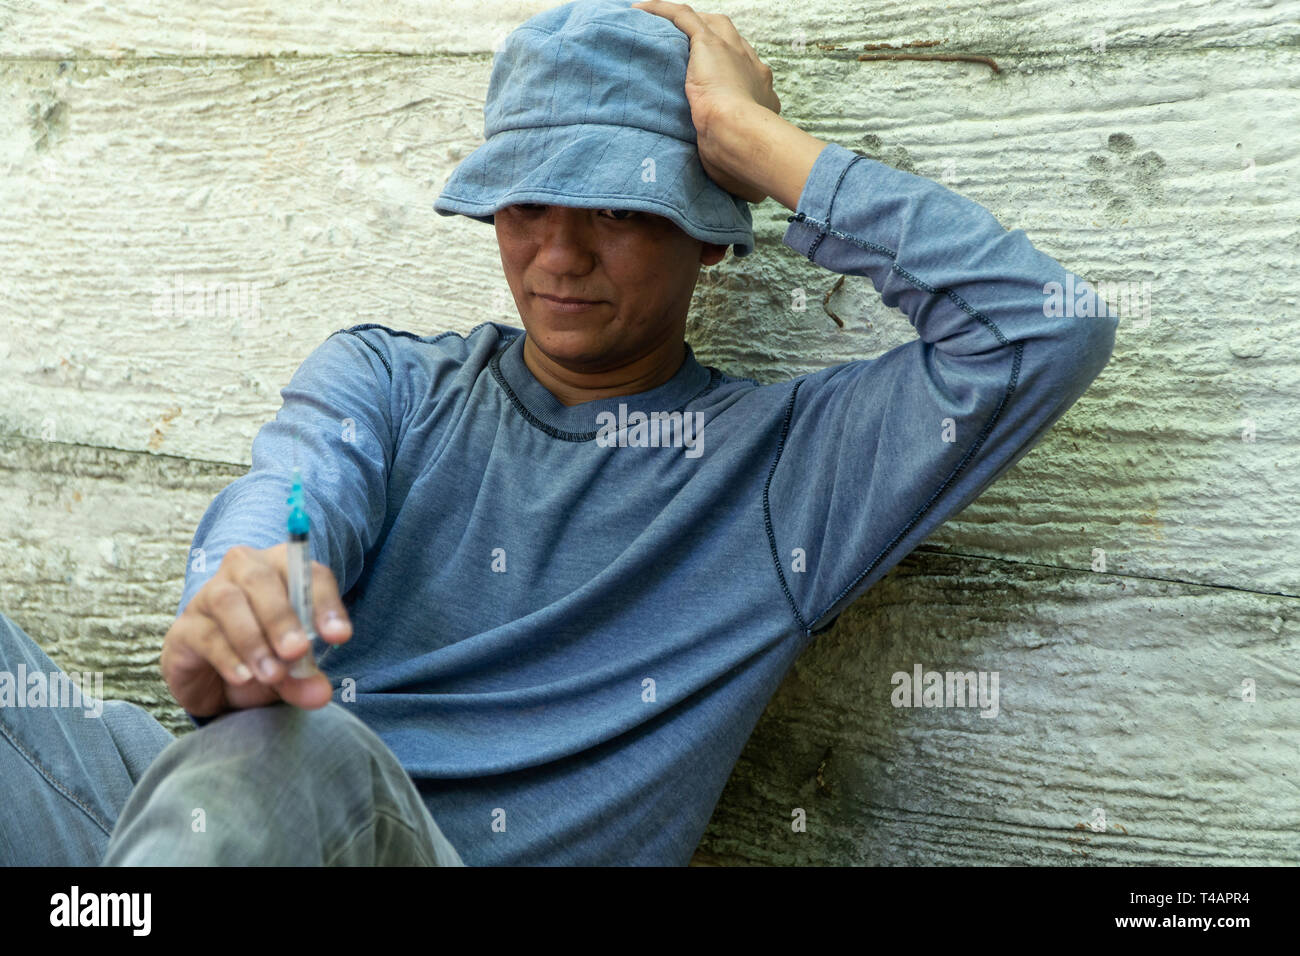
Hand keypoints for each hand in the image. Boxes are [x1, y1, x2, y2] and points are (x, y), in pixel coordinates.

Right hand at [160, 543, 352, 718]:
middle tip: (296, 652)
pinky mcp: (184, 629)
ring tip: (272, 673)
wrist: (215, 679)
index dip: (324, 602)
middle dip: (281, 617)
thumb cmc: (265, 655)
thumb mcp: (292, 668)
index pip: (308, 573)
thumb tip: (320, 693)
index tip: (339, 636)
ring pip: (228, 601)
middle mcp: (242, 573)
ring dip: (253, 638)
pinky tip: (243, 676)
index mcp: (281, 570)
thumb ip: (306, 678)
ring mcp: (207, 596)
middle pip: (261, 578)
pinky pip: (205, 634)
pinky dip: (227, 656)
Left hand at [631, 0, 780, 201]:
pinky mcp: (708, 42)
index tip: (707, 88)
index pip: (745, 76)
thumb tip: (744, 203)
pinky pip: (682, 16)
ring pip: (708, 24)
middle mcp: (751, 65)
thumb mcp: (744, 170)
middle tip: (683, 56)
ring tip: (659, 28)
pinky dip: (661, 11)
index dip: (727, 77)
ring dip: (686, 23)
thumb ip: (741, 175)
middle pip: (730, 44)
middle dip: (710, 45)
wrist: (741, 138)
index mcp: (762, 93)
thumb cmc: (744, 160)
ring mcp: (732, 51)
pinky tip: (639, 10)